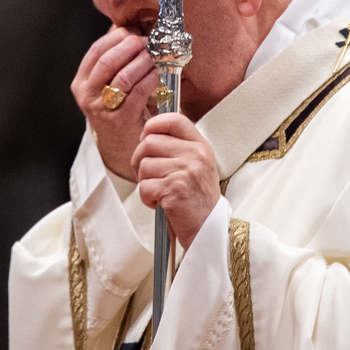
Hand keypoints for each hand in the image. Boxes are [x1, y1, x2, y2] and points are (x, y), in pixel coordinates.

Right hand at [71, 27, 158, 180]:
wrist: (121, 146)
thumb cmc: (118, 109)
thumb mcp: (108, 83)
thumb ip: (113, 57)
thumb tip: (126, 26)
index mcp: (81, 82)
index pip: (95, 51)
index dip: (115, 37)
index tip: (133, 31)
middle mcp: (87, 95)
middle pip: (107, 61)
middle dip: (130, 46)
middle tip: (146, 41)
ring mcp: (102, 109)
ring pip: (123, 75)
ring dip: (143, 61)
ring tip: (155, 55)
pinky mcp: (120, 120)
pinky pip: (138, 91)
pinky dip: (150, 78)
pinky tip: (158, 72)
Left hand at [132, 113, 219, 247]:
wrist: (208, 229)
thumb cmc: (198, 200)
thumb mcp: (198, 165)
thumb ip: (179, 147)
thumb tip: (148, 134)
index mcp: (201, 146)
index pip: (174, 120)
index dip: (154, 124)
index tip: (146, 136)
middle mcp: (195, 155)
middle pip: (150, 142)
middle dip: (140, 159)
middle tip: (149, 175)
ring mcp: (185, 171)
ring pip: (144, 165)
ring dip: (145, 181)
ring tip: (159, 192)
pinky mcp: (173, 189)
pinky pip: (144, 186)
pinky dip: (146, 198)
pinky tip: (160, 203)